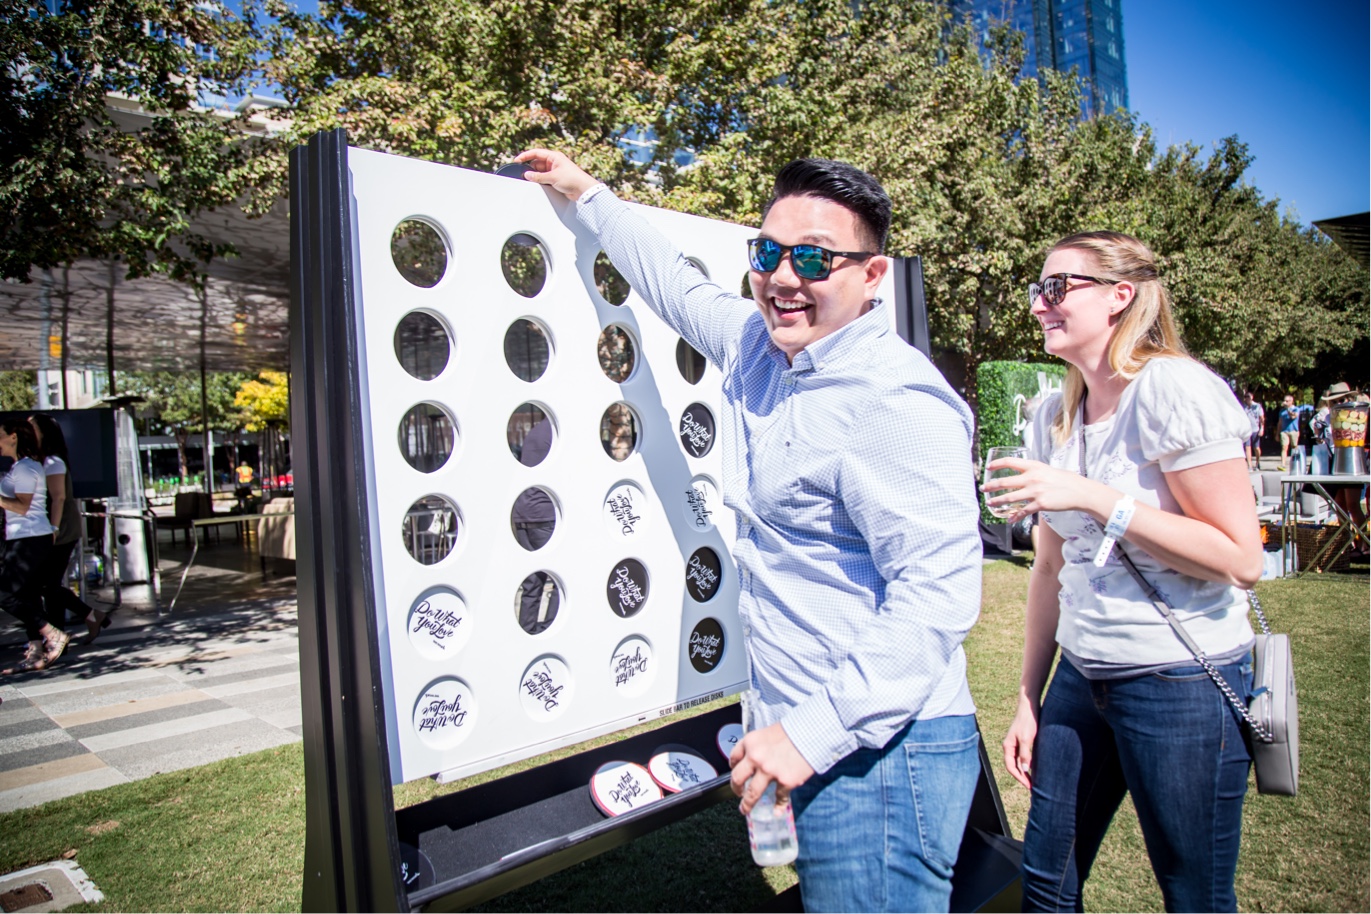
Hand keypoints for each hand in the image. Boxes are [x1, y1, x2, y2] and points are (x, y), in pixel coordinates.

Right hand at [514, 148, 599, 200]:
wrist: (583, 190)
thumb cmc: (573, 179)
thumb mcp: (553, 177)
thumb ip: (538, 176)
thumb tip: (527, 175)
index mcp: (554, 156)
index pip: (536, 153)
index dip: (525, 156)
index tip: (517, 160)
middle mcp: (554, 162)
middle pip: (537, 163)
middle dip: (530, 168)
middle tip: (523, 174)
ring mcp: (555, 170)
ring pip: (540, 171)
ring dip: (535, 175)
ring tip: (529, 179)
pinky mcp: (556, 179)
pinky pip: (544, 178)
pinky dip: (539, 180)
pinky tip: (536, 183)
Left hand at [728, 722, 814, 815]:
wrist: (812, 733)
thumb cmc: (793, 730)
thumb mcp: (769, 732)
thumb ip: (760, 745)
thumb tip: (758, 757)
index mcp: (750, 742)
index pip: (734, 757)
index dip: (733, 766)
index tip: (735, 772)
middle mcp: (756, 757)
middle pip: (737, 778)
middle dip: (736, 788)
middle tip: (738, 793)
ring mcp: (769, 771)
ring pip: (752, 793)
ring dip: (747, 804)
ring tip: (745, 809)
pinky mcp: (785, 781)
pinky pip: (779, 798)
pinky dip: (778, 806)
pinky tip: (777, 812)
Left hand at [982, 457, 1114, 521]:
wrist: (1079, 491)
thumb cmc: (1065, 480)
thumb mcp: (1047, 470)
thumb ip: (1034, 472)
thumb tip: (1022, 477)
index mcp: (1034, 466)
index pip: (1010, 462)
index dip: (997, 464)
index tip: (988, 468)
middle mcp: (1032, 477)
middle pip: (1005, 482)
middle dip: (991, 486)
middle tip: (983, 489)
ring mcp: (1035, 491)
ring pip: (1010, 497)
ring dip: (997, 501)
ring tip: (990, 503)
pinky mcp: (1040, 504)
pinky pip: (1023, 511)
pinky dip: (1015, 516)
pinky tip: (1010, 519)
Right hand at [1001, 696, 1038, 789]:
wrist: (1030, 707)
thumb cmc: (1028, 721)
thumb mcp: (1027, 739)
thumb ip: (1025, 755)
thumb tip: (1026, 770)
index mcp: (1008, 746)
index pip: (1011, 767)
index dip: (1019, 778)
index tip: (1029, 786)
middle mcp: (1011, 746)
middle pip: (1014, 766)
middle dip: (1022, 777)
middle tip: (1032, 787)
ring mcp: (1016, 743)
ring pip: (1019, 762)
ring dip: (1026, 771)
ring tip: (1034, 780)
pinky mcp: (1023, 741)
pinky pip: (1024, 756)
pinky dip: (1029, 764)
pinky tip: (1036, 768)